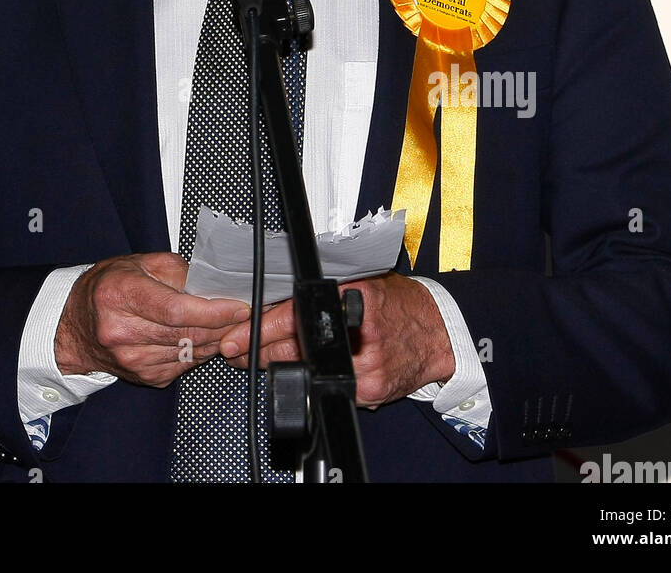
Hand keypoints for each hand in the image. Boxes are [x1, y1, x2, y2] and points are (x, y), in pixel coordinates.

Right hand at [54, 252, 251, 387]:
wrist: (76, 325)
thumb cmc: (107, 289)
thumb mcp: (138, 263)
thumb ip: (177, 271)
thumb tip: (212, 285)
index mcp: (119, 295)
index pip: (175, 310)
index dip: (213, 311)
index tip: (238, 306)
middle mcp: (122, 332)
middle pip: (187, 334)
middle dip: (223, 325)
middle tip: (243, 314)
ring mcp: (131, 360)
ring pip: (190, 353)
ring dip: (215, 340)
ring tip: (225, 323)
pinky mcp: (143, 377)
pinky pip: (184, 366)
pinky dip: (199, 352)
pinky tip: (201, 336)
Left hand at [217, 274, 454, 407]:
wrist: (435, 331)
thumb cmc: (398, 303)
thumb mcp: (360, 281)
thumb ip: (324, 290)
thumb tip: (276, 296)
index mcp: (351, 296)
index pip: (293, 316)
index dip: (259, 328)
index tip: (237, 334)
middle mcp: (357, 332)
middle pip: (292, 347)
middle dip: (257, 349)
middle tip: (235, 345)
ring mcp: (364, 365)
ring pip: (305, 370)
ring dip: (276, 364)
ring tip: (256, 356)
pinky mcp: (371, 390)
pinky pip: (328, 386)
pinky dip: (311, 378)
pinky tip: (299, 369)